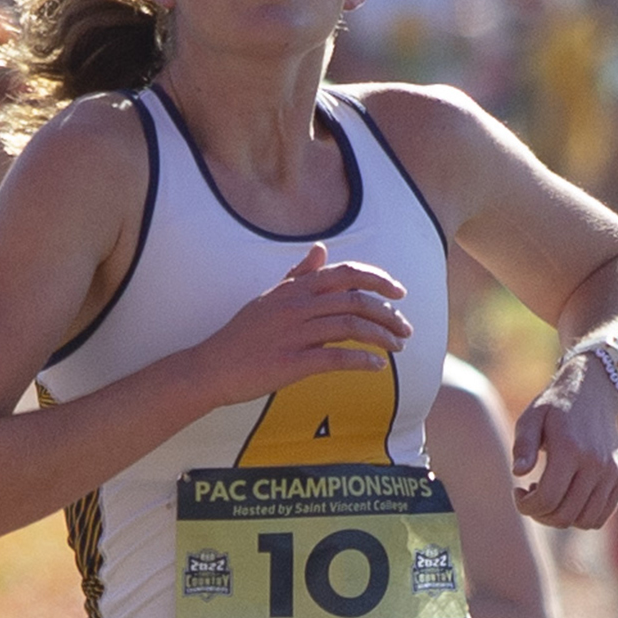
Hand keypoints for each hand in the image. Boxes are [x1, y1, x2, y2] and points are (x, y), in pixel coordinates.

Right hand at [184, 242, 413, 407]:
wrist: (211, 367)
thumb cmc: (242, 335)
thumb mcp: (269, 297)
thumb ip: (298, 274)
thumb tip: (322, 249)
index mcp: (294, 289)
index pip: (346, 274)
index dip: (378, 279)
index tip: (399, 292)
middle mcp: (296, 306)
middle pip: (356, 300)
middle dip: (388, 313)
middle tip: (406, 329)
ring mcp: (294, 333)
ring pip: (351, 326)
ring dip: (381, 336)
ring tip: (398, 348)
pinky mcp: (291, 362)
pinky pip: (336, 357)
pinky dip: (362, 361)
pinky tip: (377, 367)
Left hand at [510, 355, 617, 528]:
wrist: (594, 391)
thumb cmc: (555, 406)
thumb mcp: (532, 418)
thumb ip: (523, 445)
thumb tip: (518, 473)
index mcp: (570, 449)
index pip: (547, 499)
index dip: (526, 505)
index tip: (518, 492)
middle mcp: (595, 464)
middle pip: (565, 515)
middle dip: (540, 515)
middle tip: (531, 496)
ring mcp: (612, 473)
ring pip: (585, 521)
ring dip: (562, 518)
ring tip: (551, 496)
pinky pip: (601, 516)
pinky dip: (581, 516)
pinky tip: (569, 497)